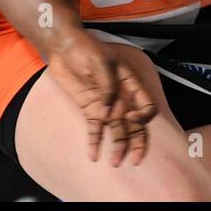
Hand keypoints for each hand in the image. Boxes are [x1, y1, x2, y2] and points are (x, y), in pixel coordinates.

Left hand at [45, 34, 157, 166]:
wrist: (63, 47)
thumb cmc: (86, 48)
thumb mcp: (101, 62)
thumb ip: (107, 87)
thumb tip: (108, 114)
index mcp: (130, 83)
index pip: (147, 106)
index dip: (143, 116)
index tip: (131, 118)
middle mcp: (122, 98)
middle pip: (135, 125)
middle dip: (137, 143)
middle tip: (134, 160)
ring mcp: (106, 105)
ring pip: (117, 131)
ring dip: (118, 148)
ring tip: (114, 163)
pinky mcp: (90, 110)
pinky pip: (95, 129)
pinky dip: (95, 143)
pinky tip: (93, 156)